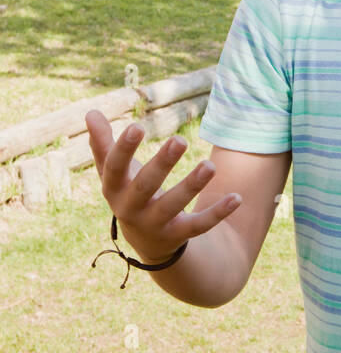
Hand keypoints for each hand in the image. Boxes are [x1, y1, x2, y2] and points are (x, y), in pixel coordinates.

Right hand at [85, 110, 242, 263]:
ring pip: (174, 205)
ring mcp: (156, 224)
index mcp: (114, 190)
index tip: (136, 126)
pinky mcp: (179, 235)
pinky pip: (199, 225)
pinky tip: (237, 197)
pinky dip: (218, 213)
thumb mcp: (114, 172)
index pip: (114, 169)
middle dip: (162, 164)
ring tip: (210, 165)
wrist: (146, 240)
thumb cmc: (129, 192)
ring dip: (192, 186)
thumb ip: (103, 144)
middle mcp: (131, 210)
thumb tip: (91, 112)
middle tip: (180, 140)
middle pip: (146, 186)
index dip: (123, 149)